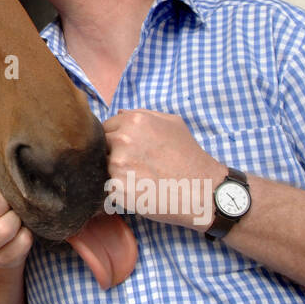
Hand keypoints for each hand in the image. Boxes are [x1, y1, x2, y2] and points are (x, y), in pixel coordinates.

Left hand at [102, 109, 225, 231]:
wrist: (201, 189)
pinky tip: (139, 190)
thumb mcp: (172, 123)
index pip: (106, 127)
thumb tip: (118, 113)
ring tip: (141, 178)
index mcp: (133, 121)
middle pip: (103, 146)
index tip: (130, 149)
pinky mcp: (118, 188)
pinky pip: (109, 187)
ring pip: (105, 167)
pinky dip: (120, 189)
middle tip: (136, 165)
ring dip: (117, 172)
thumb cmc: (189, 156)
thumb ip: (142, 114)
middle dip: (114, 153)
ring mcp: (118, 165)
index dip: (116, 138)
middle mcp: (122, 140)